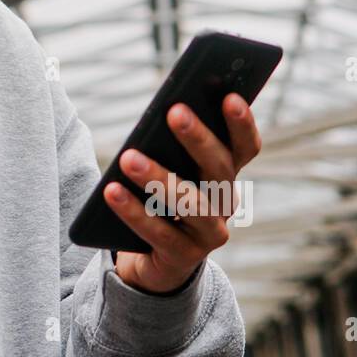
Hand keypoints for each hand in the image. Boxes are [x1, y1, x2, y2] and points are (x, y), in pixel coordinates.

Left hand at [103, 92, 261, 293]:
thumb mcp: (168, 168)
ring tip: (128, 158)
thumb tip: (160, 111)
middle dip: (198, 139)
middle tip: (174, 111)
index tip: (230, 96)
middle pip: (219, 169)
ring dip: (159, 178)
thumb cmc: (159, 198)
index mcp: (226, 175)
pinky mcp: (183, 257)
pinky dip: (134, 211)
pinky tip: (111, 191)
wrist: (152, 260)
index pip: (245, 147)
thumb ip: (169, 145)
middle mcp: (225, 203)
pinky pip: (159, 233)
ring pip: (191, 203)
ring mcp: (209, 234)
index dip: (242, 124)